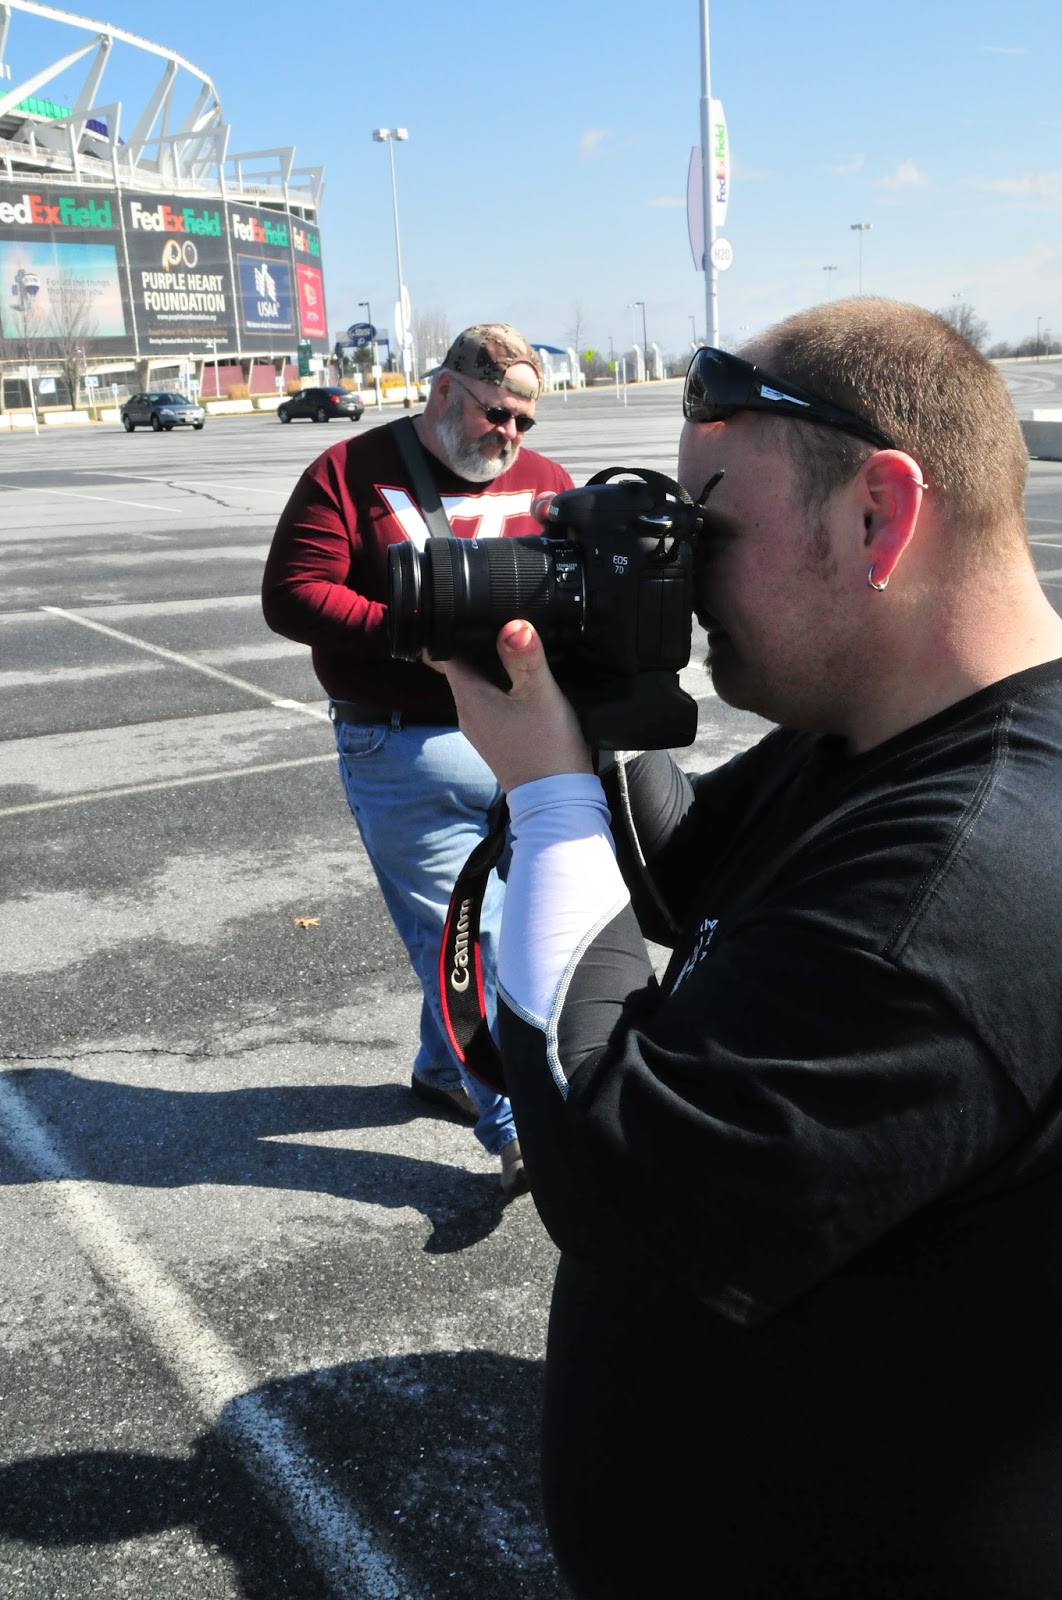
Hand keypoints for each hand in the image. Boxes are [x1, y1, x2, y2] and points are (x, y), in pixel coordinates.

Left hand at [428, 621, 592, 792]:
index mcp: (469, 697)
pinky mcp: (495, 737)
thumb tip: (514, 624)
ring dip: (489, 665)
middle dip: (473, 643)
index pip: (444, 653)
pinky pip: (489, 701)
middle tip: (492, 619)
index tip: (463, 610)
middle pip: (460, 666)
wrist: (556, 800)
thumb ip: (526, 657)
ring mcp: (479, 727)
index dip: (451, 628)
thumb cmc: (547, 749)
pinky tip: (521, 680)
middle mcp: (466, 712)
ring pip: (476, 684)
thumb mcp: (541, 694)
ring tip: (511, 646)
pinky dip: (500, 686)